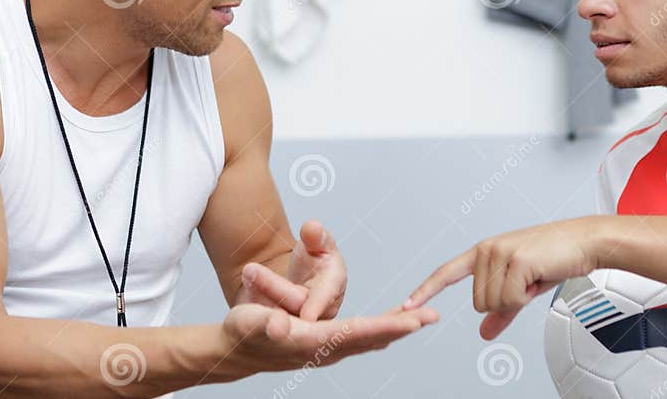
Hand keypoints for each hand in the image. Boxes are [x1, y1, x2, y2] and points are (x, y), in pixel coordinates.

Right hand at [218, 302, 438, 375]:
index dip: (387, 325)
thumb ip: (264, 323)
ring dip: (397, 327)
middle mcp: (325, 349)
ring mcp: (327, 349)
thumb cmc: (241, 333)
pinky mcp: (325, 345)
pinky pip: (361, 337)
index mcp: (312, 341)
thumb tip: (280, 325)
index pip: (358, 332)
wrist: (234, 351)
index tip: (412, 320)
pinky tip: (394, 324)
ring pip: (370, 338)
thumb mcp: (248, 322)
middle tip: (432, 315)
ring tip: (422, 317)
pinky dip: (382, 328)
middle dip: (403, 326)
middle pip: (373, 337)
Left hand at [240, 220, 347, 320]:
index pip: (326, 297)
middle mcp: (320, 310)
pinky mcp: (281, 327)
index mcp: (334, 286)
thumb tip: (312, 227)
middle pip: (295, 303)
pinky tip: (246, 284)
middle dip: (273, 287)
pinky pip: (264, 318)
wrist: (300, 275)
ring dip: (260, 293)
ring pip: (277, 314)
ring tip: (247, 271)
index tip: (306, 316)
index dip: (317, 306)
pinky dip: (254, 300)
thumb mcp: (318, 243)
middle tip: (249, 269)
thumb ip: (315, 236)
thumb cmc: (315, 256)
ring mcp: (299, 322)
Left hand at [403, 218, 599, 339]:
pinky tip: (538, 277)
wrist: (583, 241)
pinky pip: (510, 300)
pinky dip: (527, 297)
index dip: (426, 290)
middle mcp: (486, 250)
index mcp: (483, 252)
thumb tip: (484, 331)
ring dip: (518, 299)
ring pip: (492, 303)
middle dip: (506, 302)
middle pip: (478, 302)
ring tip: (534, 277)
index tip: (407, 305)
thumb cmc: (553, 259)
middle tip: (527, 282)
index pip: (447, 273)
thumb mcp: (522, 288)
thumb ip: (501, 311)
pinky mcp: (516, 261)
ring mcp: (499, 253)